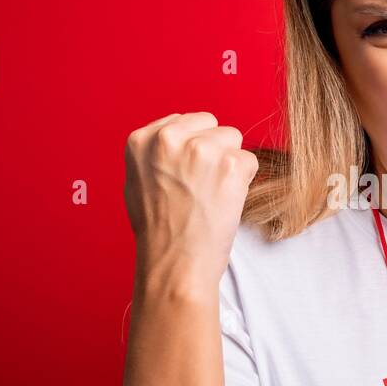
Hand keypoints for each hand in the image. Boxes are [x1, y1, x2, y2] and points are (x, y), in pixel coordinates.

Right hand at [124, 111, 258, 293]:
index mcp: (142, 139)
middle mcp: (169, 138)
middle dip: (212, 149)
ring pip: (233, 139)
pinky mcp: (230, 165)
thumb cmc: (158, 231)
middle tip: (201, 186)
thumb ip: (156, 153)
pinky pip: (249, 161)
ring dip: (229, 164)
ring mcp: (201, 149)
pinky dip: (243, 181)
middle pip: (211, 125)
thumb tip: (181, 136)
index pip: (184, 121)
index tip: (186, 174)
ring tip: (211, 195)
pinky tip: (224, 201)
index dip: (190, 148)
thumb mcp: (138, 181)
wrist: (175, 264)